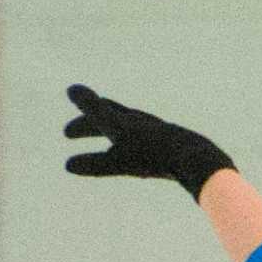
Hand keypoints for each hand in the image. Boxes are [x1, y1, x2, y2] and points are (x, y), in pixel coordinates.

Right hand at [63, 84, 234, 198]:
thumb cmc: (155, 158)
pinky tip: (137, 156)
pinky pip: (143, 139)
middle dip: (86, 124)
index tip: (70, 95)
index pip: (96, 108)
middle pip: (107, 116)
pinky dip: (130, 143)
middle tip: (68, 133)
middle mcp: (137, 121)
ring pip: (126, 125)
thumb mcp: (121, 162)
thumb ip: (95, 164)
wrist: (194, 157)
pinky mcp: (168, 143)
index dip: (82, 103)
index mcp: (123, 120)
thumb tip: (68, 166)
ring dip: (108, 131)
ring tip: (103, 144)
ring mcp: (154, 130)